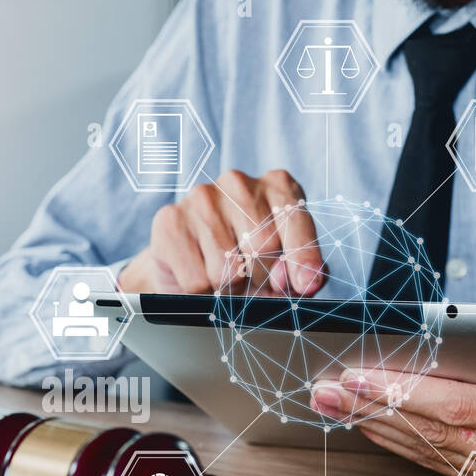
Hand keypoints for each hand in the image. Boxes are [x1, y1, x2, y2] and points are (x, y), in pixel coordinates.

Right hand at [118, 169, 325, 295]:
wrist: (185, 265)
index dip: (303, 260)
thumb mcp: (282, 268)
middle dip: (260, 278)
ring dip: (228, 288)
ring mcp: (202, 198)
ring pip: (228, 269)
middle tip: (249, 278)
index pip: (296, 221)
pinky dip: (202, 293)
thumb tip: (291, 281)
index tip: (305, 285)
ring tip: (221, 275)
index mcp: (277, 186)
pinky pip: (198, 280)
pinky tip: (198, 273)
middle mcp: (238, 183)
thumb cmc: (243, 264)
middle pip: (263, 247)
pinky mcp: (170, 221)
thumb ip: (297, 272)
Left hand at [306, 316, 475, 475]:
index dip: (405, 394)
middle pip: (439, 436)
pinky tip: (374, 428)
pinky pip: (446, 469)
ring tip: (335, 407)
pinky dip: (405, 447)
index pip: (464, 408)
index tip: (359, 376)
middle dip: (376, 411)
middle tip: (327, 392)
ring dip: (380, 431)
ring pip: (436, 457)